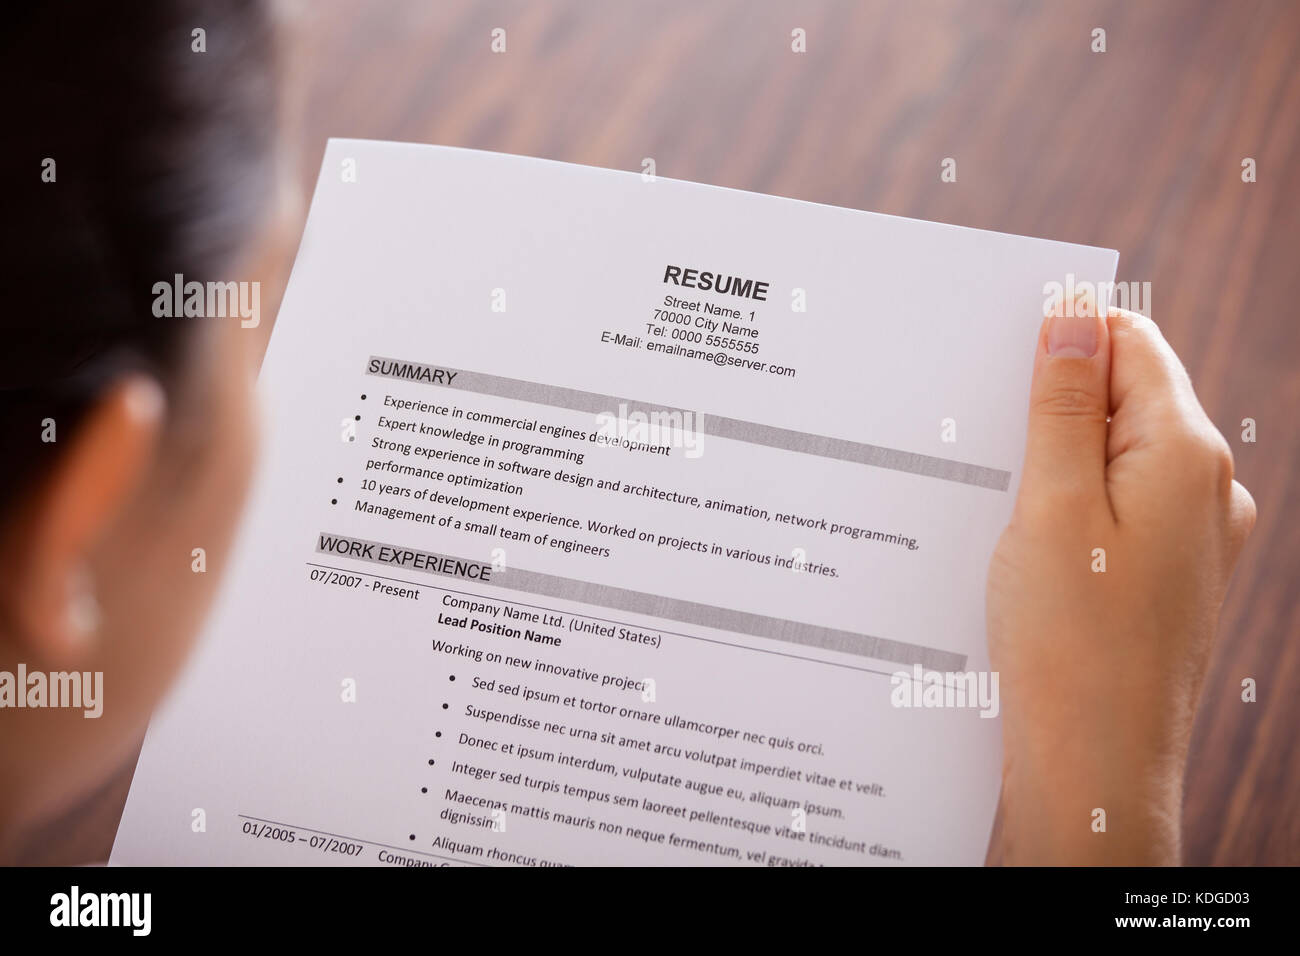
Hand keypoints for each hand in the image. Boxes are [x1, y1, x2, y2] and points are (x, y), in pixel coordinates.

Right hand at [987, 306, 1254, 864]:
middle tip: (985, 440)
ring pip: (1117, 458)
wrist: (1095, 763)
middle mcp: (1208, 488)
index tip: (998, 357)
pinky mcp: (1171, 575)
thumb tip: (1073, 314)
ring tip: (1000, 504)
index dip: (1063, 338)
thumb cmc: (1069, 640)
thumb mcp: (1051, 502)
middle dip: (1052, 406)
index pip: (1131, 342)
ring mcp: (1196, 536)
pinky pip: (1120, 510)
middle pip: (1125, 400)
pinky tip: (1027, 545)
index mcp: (1186, 453)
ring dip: (1056, 462)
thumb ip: (1065, 402)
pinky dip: (1072, 508)